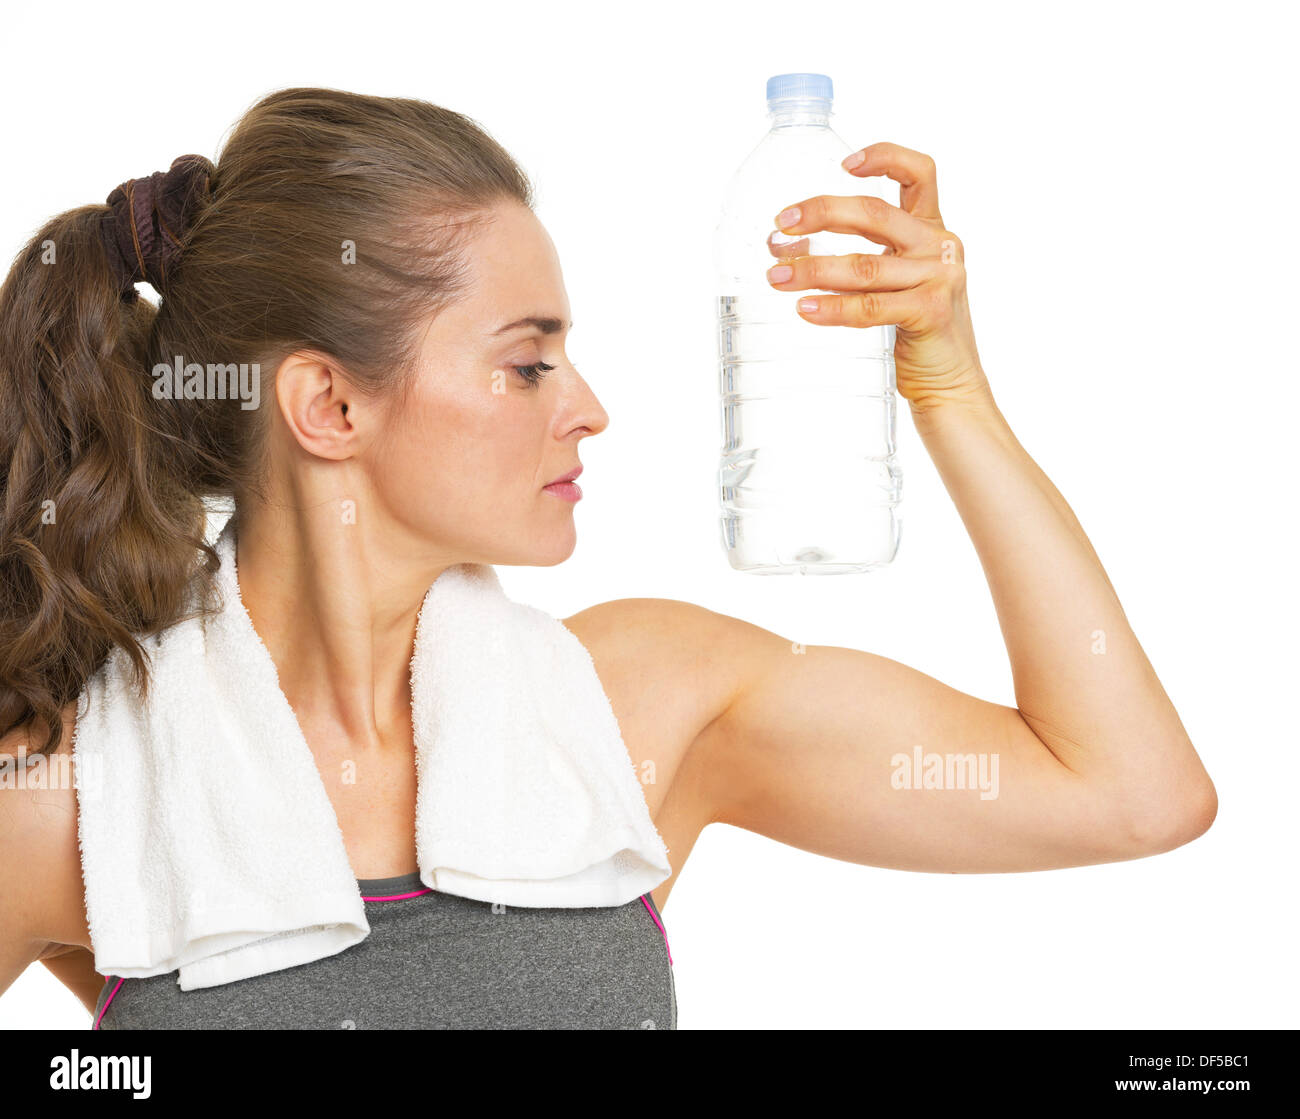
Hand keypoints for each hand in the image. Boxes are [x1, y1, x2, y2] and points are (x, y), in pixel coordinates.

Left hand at [766, 142, 990, 414]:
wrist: (951, 385)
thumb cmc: (914, 334)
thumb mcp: (894, 285)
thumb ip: (862, 263)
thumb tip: (788, 251)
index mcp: (931, 231)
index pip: (919, 174)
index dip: (884, 158)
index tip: (844, 163)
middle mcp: (938, 246)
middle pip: (873, 213)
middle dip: (820, 213)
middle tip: (780, 225)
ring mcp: (938, 278)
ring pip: (863, 265)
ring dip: (812, 268)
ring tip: (776, 277)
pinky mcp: (930, 312)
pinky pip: (871, 306)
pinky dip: (833, 307)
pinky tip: (805, 308)